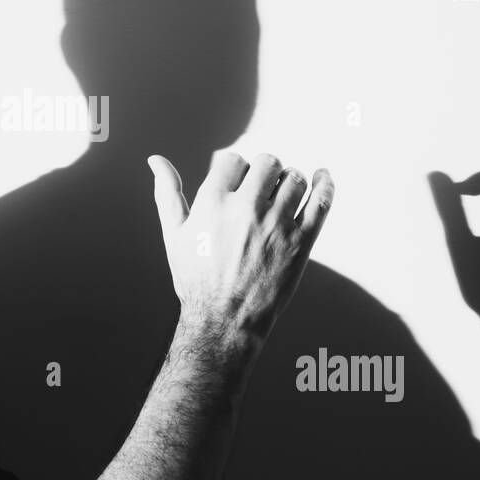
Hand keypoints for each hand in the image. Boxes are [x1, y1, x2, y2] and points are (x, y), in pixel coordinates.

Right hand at [149, 151, 333, 349]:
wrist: (224, 320)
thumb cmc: (195, 278)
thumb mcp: (175, 234)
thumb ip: (167, 193)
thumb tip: (155, 159)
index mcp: (213, 202)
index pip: (232, 159)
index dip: (234, 168)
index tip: (235, 184)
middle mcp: (246, 208)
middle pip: (267, 163)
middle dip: (264, 171)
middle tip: (261, 188)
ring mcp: (276, 224)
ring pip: (294, 179)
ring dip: (289, 180)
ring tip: (283, 193)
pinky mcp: (302, 241)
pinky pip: (321, 201)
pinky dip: (325, 183)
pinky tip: (322, 176)